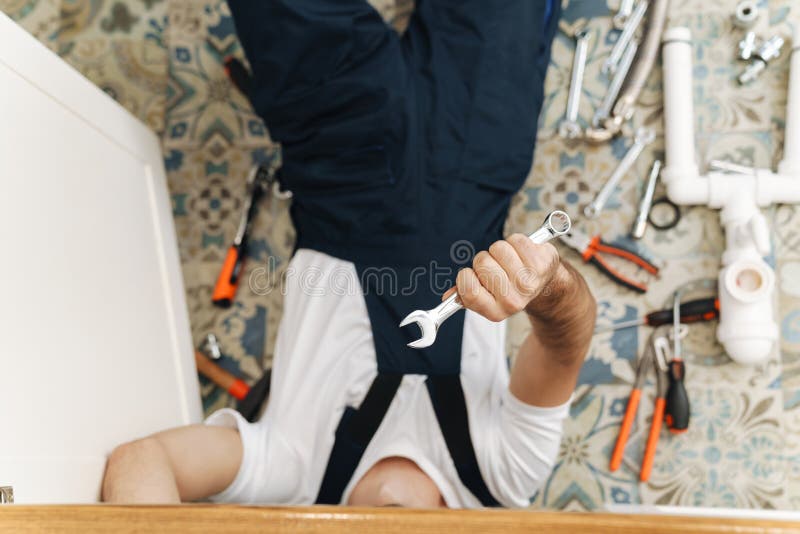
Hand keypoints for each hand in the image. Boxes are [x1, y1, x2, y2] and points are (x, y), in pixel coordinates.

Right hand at [443, 234, 561, 322]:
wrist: (543, 284)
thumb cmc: (509, 286)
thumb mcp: (487, 296)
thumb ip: (466, 294)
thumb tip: (447, 297)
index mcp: (495, 312)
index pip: (468, 289)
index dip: (467, 275)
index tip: (475, 275)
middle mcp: (513, 301)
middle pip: (482, 263)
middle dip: (485, 260)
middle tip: (498, 267)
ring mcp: (529, 282)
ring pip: (498, 248)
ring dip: (501, 249)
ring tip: (512, 260)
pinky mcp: (541, 264)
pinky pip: (516, 240)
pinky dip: (517, 241)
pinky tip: (524, 253)